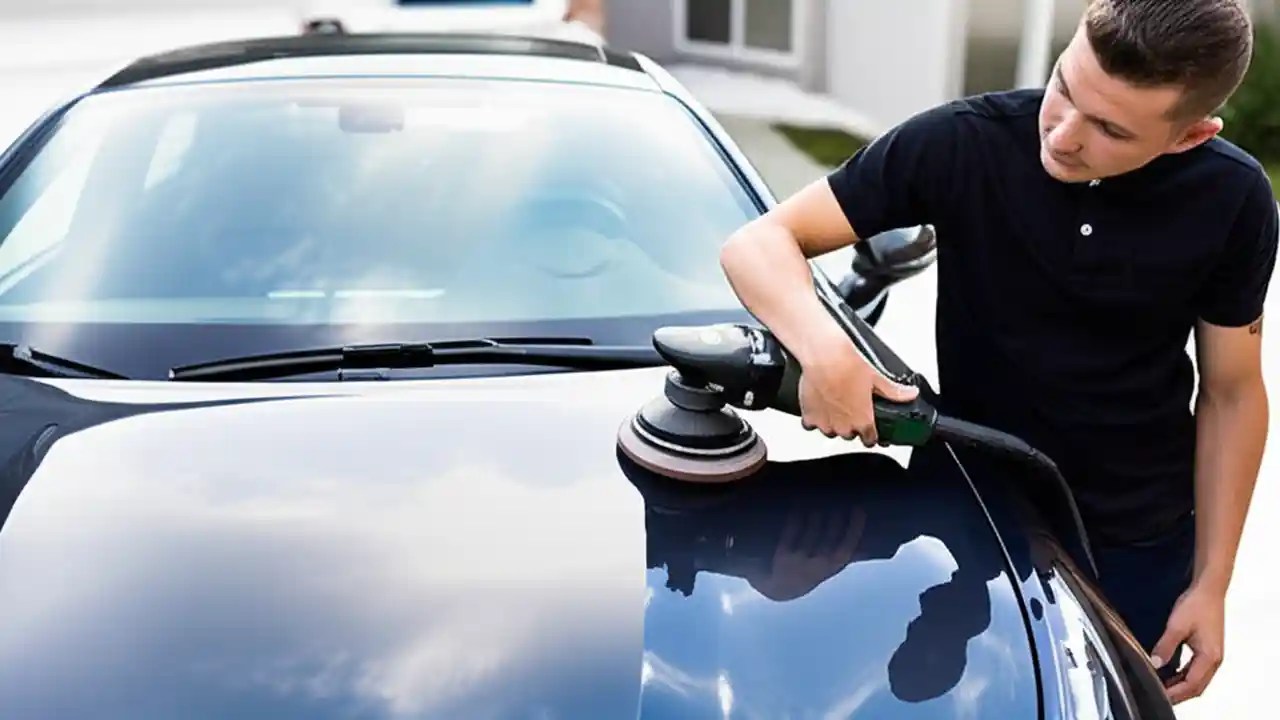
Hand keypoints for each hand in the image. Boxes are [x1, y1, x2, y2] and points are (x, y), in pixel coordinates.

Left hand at [749, 504, 865, 600]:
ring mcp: (799, 560)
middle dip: (836, 517)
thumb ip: (851, 553)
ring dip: (816, 515)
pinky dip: (795, 519)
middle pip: (830, 538)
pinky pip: (790, 534)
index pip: (848, 546)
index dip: (855, 527)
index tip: (859, 509)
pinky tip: (797, 506)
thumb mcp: (833, 565)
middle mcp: (818, 564)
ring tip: (819, 497)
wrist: (783, 587)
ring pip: (811, 533)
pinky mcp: (782, 555)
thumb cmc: (813, 569)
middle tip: (839, 496)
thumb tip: (870, 540)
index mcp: (833, 565)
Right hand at [798, 337, 917, 445]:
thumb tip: (911, 393)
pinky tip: (818, 407)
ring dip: (833, 423)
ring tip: (834, 406)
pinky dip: (814, 419)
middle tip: (851, 408)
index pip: (869, 440)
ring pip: (831, 432)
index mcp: (862, 420)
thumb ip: (894, 391)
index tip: (869, 430)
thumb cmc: (848, 365)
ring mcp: (825, 423)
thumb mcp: (876, 377)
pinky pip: (811, 425)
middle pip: (849, 435)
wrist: (823, 356)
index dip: (871, 436)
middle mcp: (844, 426)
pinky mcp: (809, 416)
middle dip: (851, 425)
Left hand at [1151, 581, 1226, 703]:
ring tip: (1162, 688)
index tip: (1159, 695)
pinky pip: (1197, 670)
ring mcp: (1213, 656)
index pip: (1191, 684)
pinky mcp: (1209, 650)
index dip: (1175, 692)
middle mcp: (1214, 660)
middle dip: (1178, 694)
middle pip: (1196, 687)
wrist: (1209, 590)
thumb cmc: (1195, 605)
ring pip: (1197, 680)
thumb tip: (1154, 664)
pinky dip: (1184, 676)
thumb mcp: (1176, 626)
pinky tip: (1171, 675)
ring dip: (1181, 686)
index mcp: (1209, 657)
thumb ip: (1165, 646)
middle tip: (1158, 696)